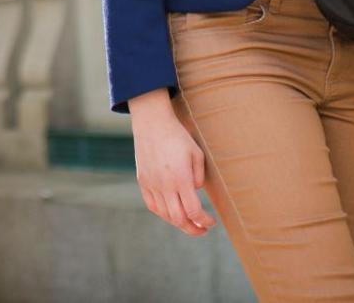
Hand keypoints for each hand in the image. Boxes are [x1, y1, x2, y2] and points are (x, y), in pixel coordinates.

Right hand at [130, 93, 214, 236]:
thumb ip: (199, 177)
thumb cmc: (178, 136)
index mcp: (180, 178)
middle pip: (179, 218)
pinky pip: (152, 205)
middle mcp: (164, 185)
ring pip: (165, 214)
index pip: (193, 211)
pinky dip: (163, 213)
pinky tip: (172, 213)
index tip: (211, 222)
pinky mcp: (142, 181)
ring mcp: (151, 184)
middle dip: (192, 229)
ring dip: (178, 222)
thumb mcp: (196, 153)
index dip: (204, 221)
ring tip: (188, 222)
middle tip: (202, 229)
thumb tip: (195, 192)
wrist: (152, 123)